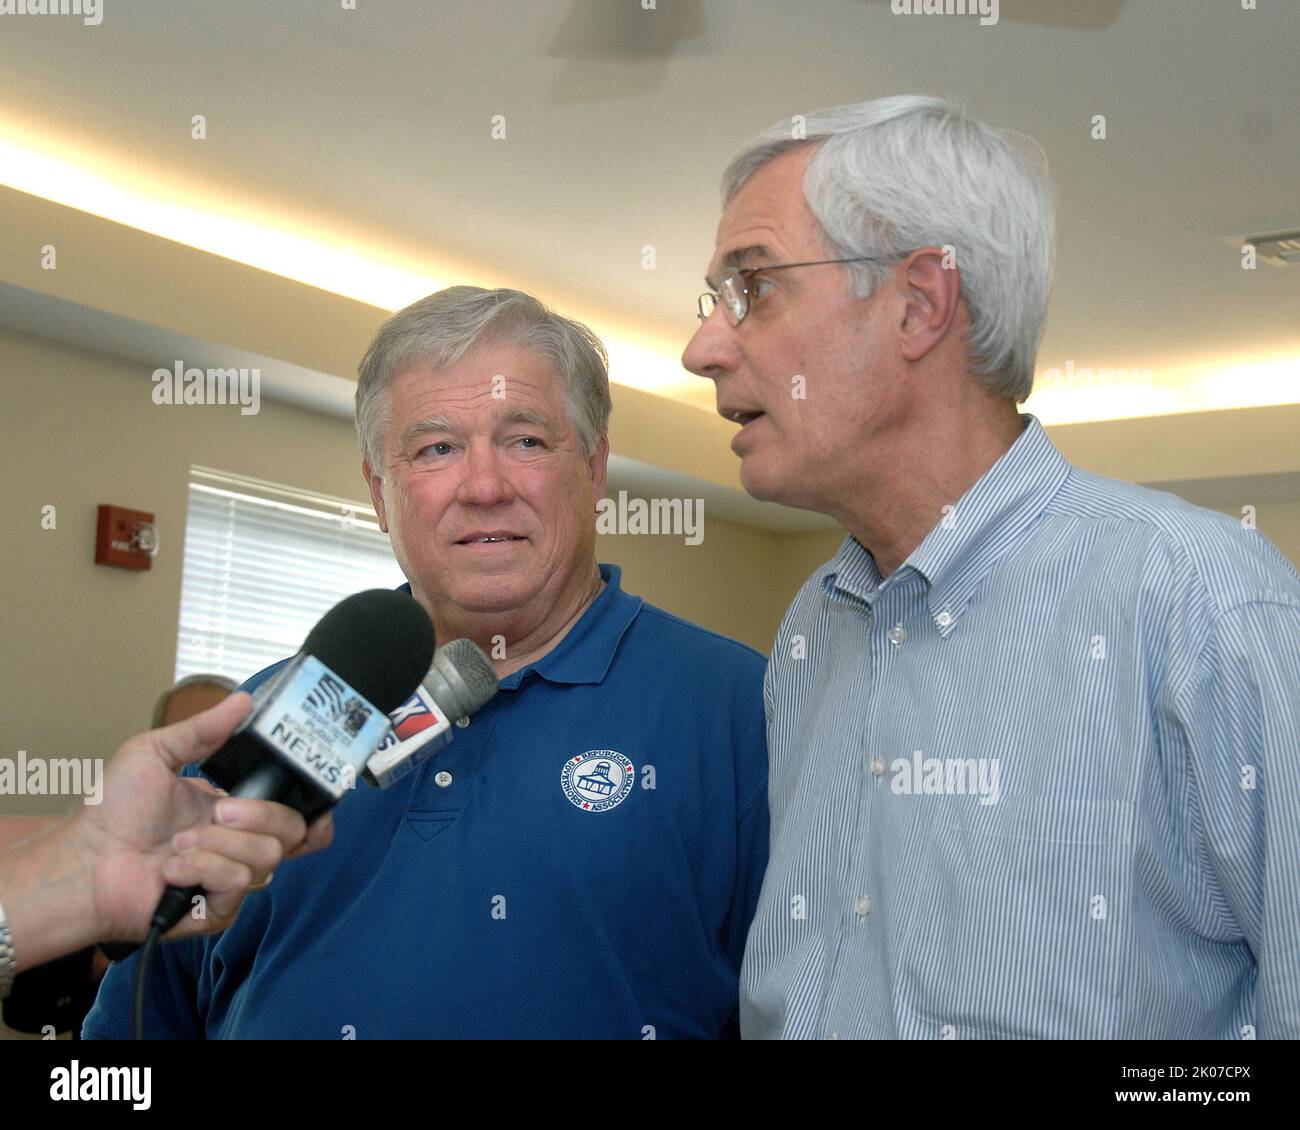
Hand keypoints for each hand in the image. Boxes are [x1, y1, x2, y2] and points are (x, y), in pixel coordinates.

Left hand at [71, 692, 333, 941]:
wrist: (86, 861)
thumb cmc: (113, 811)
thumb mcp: (155, 754)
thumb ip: (203, 730)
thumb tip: (245, 700)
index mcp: (235, 810)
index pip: (295, 814)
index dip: (316, 812)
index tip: (317, 802)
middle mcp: (239, 844)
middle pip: (293, 830)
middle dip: (261, 815)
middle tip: (219, 811)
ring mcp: (230, 879)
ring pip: (268, 856)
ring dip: (220, 843)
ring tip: (179, 843)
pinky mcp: (218, 910)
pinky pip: (238, 883)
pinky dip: (203, 868)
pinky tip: (172, 870)